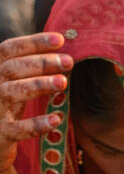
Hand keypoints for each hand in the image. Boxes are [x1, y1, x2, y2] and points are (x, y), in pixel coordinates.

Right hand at [0, 32, 70, 166]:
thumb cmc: (7, 107)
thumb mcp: (14, 83)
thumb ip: (31, 68)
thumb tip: (65, 54)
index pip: (9, 49)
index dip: (34, 42)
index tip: (61, 40)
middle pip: (12, 68)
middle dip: (41, 63)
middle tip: (68, 61)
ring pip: (12, 92)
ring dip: (38, 85)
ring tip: (62, 82)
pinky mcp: (1, 134)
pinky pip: (18, 128)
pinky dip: (37, 124)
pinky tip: (57, 119)